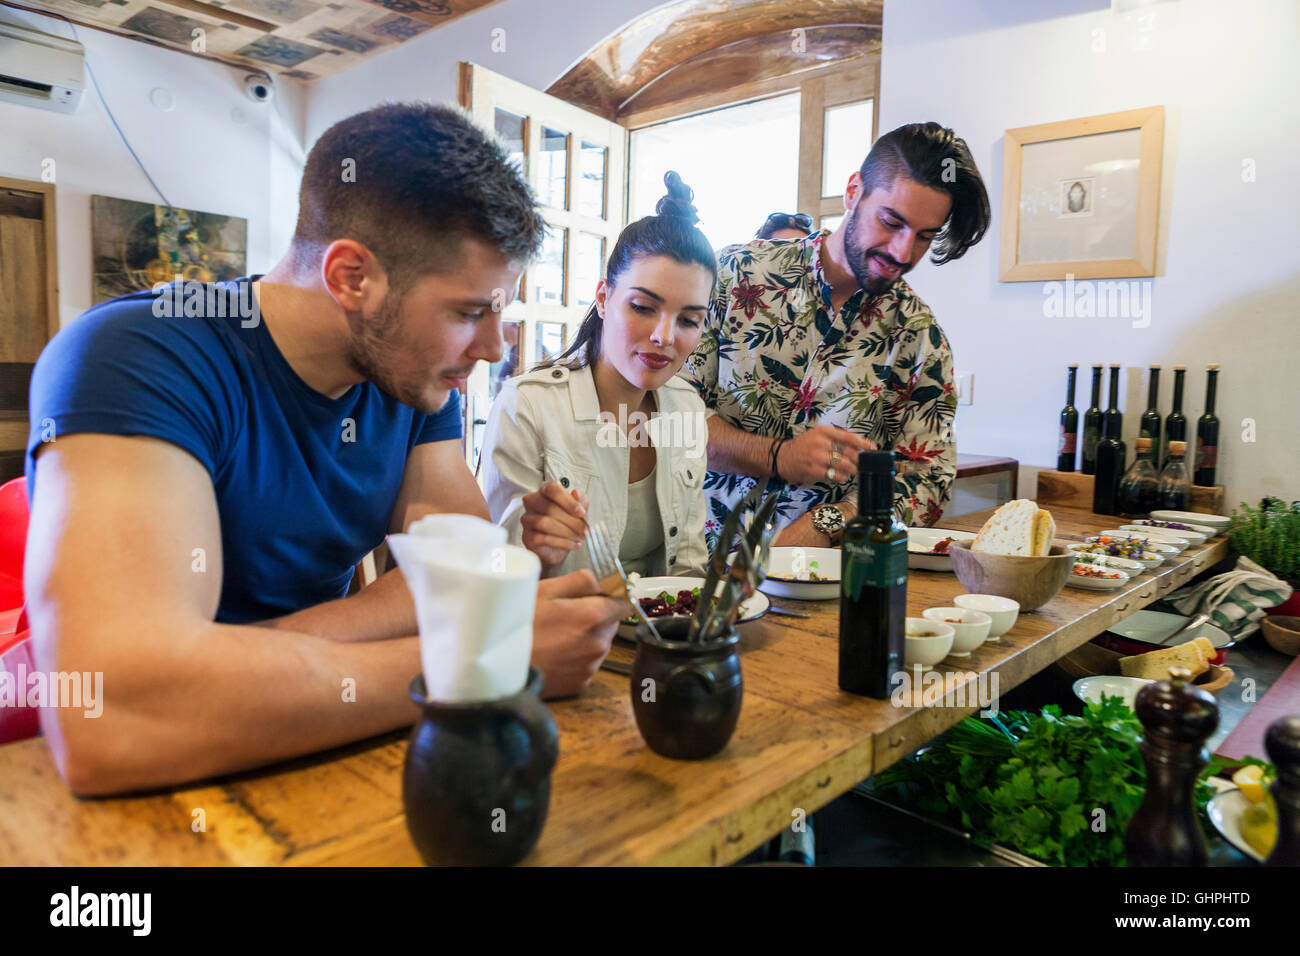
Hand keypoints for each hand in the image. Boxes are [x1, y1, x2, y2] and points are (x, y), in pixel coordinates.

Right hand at [520, 481, 588, 573]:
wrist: (558, 546)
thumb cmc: (567, 522)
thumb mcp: (578, 510)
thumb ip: (580, 500)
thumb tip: (576, 493)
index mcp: (545, 490)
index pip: (552, 489)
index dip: (568, 501)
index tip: (581, 512)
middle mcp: (532, 502)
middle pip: (550, 508)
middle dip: (571, 521)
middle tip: (584, 529)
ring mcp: (527, 519)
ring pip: (545, 523)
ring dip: (567, 532)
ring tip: (580, 537)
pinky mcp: (527, 536)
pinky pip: (544, 538)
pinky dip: (563, 543)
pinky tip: (574, 544)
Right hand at [531, 570, 625, 697]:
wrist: (498, 666)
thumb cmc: (519, 624)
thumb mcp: (545, 590)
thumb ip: (580, 580)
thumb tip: (601, 581)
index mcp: (594, 615)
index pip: (624, 603)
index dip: (610, 598)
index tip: (594, 598)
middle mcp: (599, 643)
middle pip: (611, 623)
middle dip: (596, 617)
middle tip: (565, 615)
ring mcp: (591, 665)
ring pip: (599, 644)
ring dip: (586, 638)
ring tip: (556, 635)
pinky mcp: (581, 683)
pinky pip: (587, 664)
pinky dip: (576, 657)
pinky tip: (555, 653)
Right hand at [776, 426, 876, 484]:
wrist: (781, 457)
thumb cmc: (803, 446)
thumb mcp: (818, 435)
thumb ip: (836, 438)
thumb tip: (860, 444)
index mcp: (823, 432)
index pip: (849, 437)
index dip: (864, 444)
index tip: (873, 449)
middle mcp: (821, 443)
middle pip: (849, 452)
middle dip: (859, 460)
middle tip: (863, 463)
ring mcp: (817, 457)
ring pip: (845, 465)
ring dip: (852, 470)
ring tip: (851, 470)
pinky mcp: (814, 471)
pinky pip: (835, 476)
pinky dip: (841, 477)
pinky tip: (840, 476)